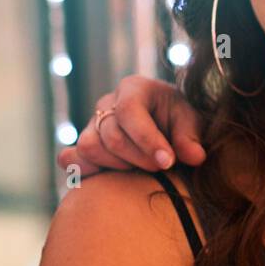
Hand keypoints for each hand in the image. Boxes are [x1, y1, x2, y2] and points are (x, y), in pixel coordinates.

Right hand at [56, 76, 205, 175]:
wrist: (167, 127)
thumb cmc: (179, 121)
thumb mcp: (192, 123)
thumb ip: (191, 138)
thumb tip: (195, 157)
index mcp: (134, 88)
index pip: (129, 111)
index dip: (147, 140)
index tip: (168, 162)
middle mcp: (108, 103)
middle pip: (111, 135)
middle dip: (139, 157)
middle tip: (161, 167)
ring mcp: (91, 124)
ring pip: (89, 148)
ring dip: (116, 165)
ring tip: (140, 168)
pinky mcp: (83, 144)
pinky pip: (69, 159)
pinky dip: (85, 171)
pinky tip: (111, 177)